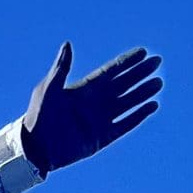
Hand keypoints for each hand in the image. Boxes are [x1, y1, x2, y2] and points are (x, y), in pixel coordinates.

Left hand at [21, 42, 162, 175]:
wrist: (34, 149)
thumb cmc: (38, 117)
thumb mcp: (48, 89)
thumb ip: (61, 68)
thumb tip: (67, 44)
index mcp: (85, 89)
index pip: (112, 71)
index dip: (127, 62)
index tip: (143, 52)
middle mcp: (95, 103)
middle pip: (124, 84)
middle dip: (140, 74)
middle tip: (157, 62)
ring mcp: (100, 120)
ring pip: (128, 103)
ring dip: (143, 93)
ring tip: (158, 83)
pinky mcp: (102, 138)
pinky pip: (125, 125)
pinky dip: (138, 117)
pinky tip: (151, 106)